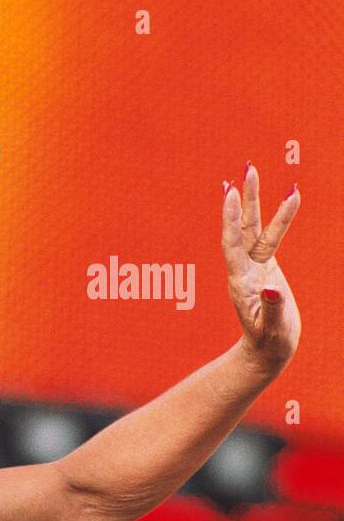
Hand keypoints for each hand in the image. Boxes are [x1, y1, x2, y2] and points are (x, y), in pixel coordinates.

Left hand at [221, 163, 300, 376]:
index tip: (230, 193)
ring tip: (253, 172)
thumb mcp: (271, 329)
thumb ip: (271, 310)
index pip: (232, 243)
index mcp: (240, 281)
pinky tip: (290, 198)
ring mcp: (255, 266)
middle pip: (242, 227)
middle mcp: (244, 268)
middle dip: (244, 198)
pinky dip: (281, 217)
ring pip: (256, 227)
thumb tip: (272, 289)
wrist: (267, 351)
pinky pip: (274, 236)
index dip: (231, 218)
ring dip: (256, 200)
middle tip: (246, 169)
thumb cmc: (270, 343)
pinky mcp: (267, 266)